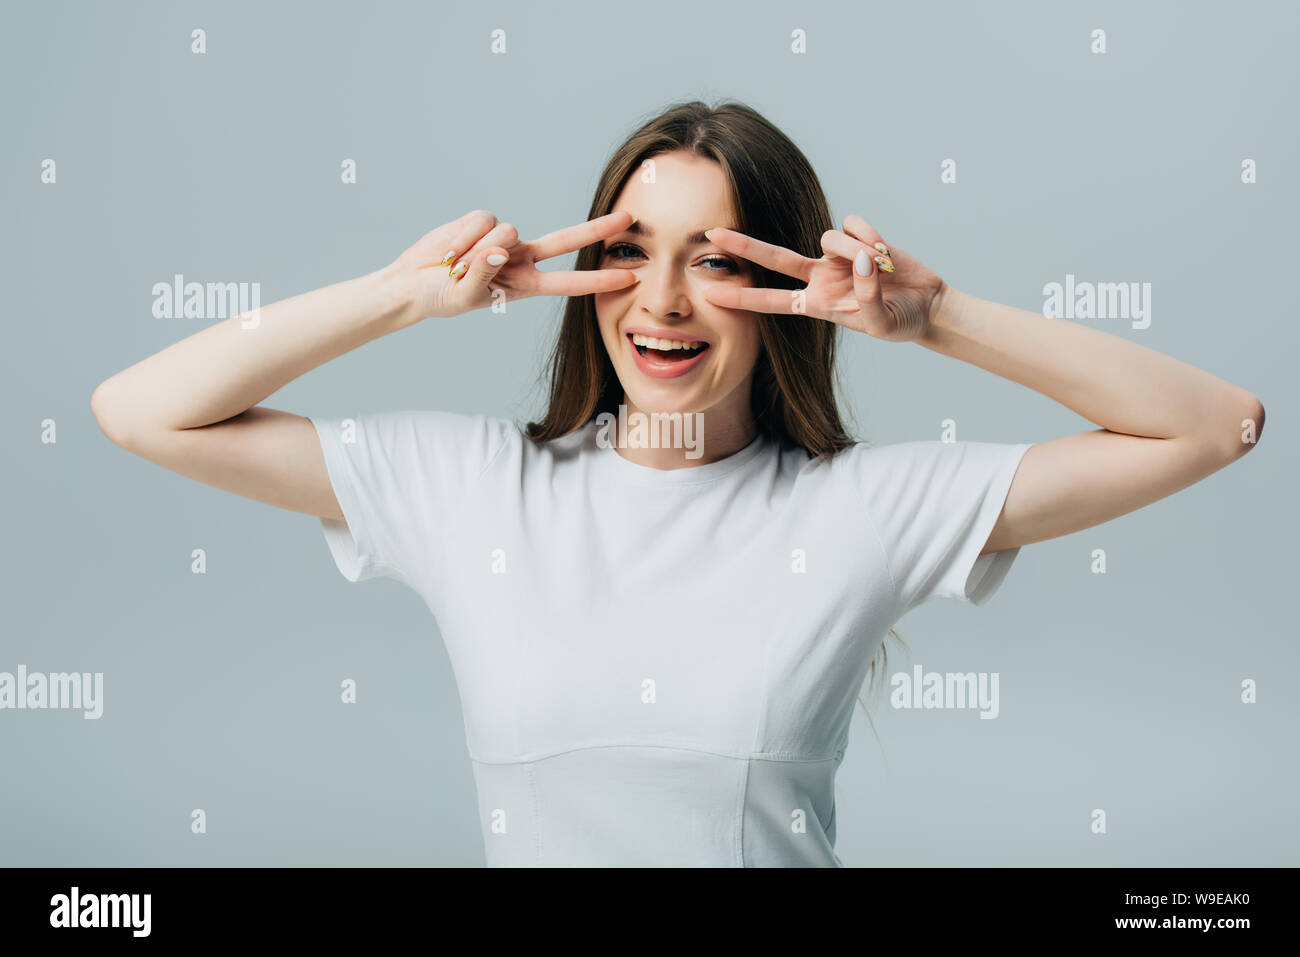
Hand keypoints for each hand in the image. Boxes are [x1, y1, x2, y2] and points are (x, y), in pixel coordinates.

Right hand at [389, 209, 638, 319]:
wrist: (414, 281)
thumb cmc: (442, 296)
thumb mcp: (465, 295)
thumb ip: (483, 273)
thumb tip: (498, 249)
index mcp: (524, 285)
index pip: (568, 283)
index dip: (598, 280)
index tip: (628, 278)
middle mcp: (520, 258)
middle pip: (565, 241)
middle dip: (597, 230)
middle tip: (629, 218)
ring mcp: (503, 238)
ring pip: (506, 230)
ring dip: (476, 249)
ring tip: (456, 266)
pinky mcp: (483, 220)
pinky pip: (482, 219)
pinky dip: (463, 236)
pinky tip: (450, 251)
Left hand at [701, 214, 945, 341]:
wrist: (927, 306)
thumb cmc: (900, 323)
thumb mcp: (882, 324)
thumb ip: (869, 298)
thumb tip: (862, 261)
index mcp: (816, 304)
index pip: (771, 301)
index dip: (742, 299)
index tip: (710, 297)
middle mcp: (819, 277)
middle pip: (774, 257)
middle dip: (744, 246)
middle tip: (711, 234)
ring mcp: (837, 256)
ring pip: (829, 237)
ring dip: (855, 248)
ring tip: (881, 264)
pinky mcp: (857, 237)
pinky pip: (851, 224)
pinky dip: (869, 235)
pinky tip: (884, 250)